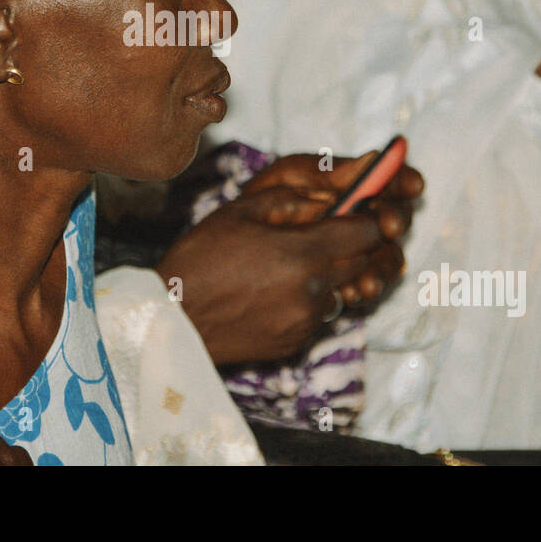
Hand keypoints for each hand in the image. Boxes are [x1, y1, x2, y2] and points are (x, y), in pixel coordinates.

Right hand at [156, 152, 421, 365]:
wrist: (173, 319)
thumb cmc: (199, 259)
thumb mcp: (239, 212)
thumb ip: (290, 200)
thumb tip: (328, 199)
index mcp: (304, 253)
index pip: (367, 234)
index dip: (363, 219)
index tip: (351, 213)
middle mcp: (314, 291)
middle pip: (360, 262)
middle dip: (348, 245)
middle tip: (316, 235)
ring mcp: (306, 321)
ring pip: (339, 289)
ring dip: (326, 274)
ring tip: (285, 266)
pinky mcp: (295, 342)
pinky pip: (317, 315)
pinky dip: (306, 301)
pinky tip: (271, 292)